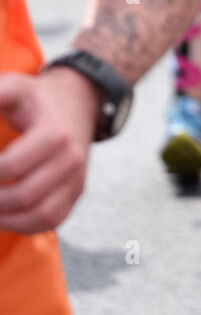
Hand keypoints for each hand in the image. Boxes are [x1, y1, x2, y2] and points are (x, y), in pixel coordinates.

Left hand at [0, 68, 100, 233]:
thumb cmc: (37, 98)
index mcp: (54, 133)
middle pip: (24, 195)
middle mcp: (70, 158)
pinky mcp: (77, 191)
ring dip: (6, 219)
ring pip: (40, 215)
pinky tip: (3, 216)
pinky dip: (25, 225)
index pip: (10, 166)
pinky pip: (52, 220)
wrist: (78, 100)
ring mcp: (77, 177)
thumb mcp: (15, 88)